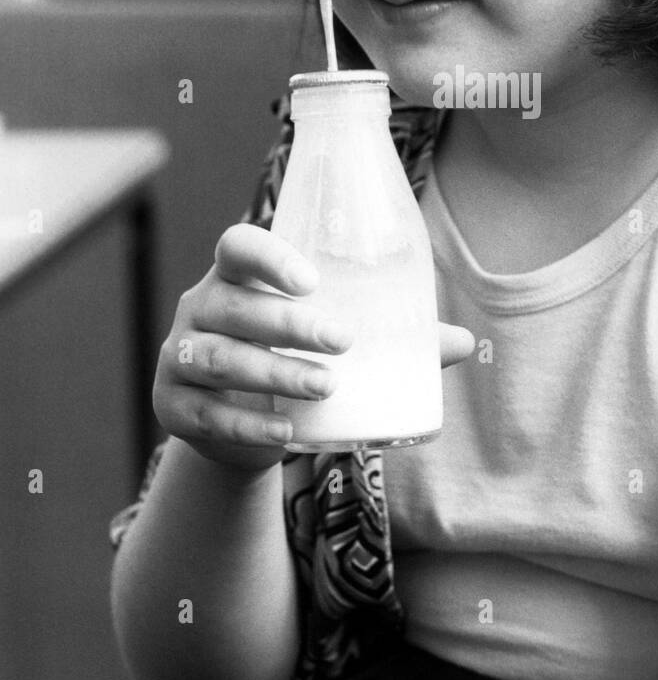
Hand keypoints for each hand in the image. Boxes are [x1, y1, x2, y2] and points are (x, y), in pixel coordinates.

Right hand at [154, 223, 474, 472]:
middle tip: (344, 341)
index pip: (237, 247)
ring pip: (217, 358)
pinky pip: (206, 413)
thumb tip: (462, 342)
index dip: (268, 258)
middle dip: (289, 324)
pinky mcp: (173, 405)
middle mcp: (200, 308)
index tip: (311, 280)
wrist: (243, 427)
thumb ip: (389, 337)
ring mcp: (178, 356)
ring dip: (273, 373)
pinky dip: (248, 424)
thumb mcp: (327, 341)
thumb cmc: (293, 360)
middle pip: (234, 308)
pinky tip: (288, 432)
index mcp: (237, 277)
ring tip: (326, 386)